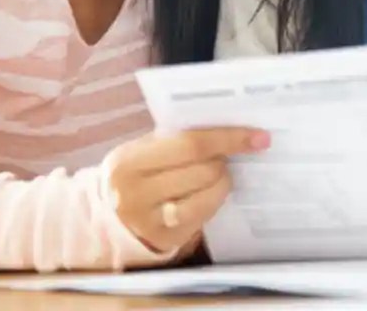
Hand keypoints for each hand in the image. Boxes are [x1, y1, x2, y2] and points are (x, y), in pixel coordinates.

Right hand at [103, 128, 269, 252]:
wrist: (107, 217)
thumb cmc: (134, 174)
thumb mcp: (142, 150)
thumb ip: (176, 138)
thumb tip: (229, 126)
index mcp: (129, 162)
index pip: (191, 144)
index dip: (229, 138)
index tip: (259, 136)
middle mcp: (138, 195)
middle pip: (206, 170)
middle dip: (223, 159)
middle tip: (222, 156)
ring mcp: (153, 222)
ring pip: (211, 194)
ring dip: (222, 180)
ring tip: (214, 174)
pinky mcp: (169, 240)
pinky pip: (207, 214)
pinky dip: (214, 199)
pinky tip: (208, 192)